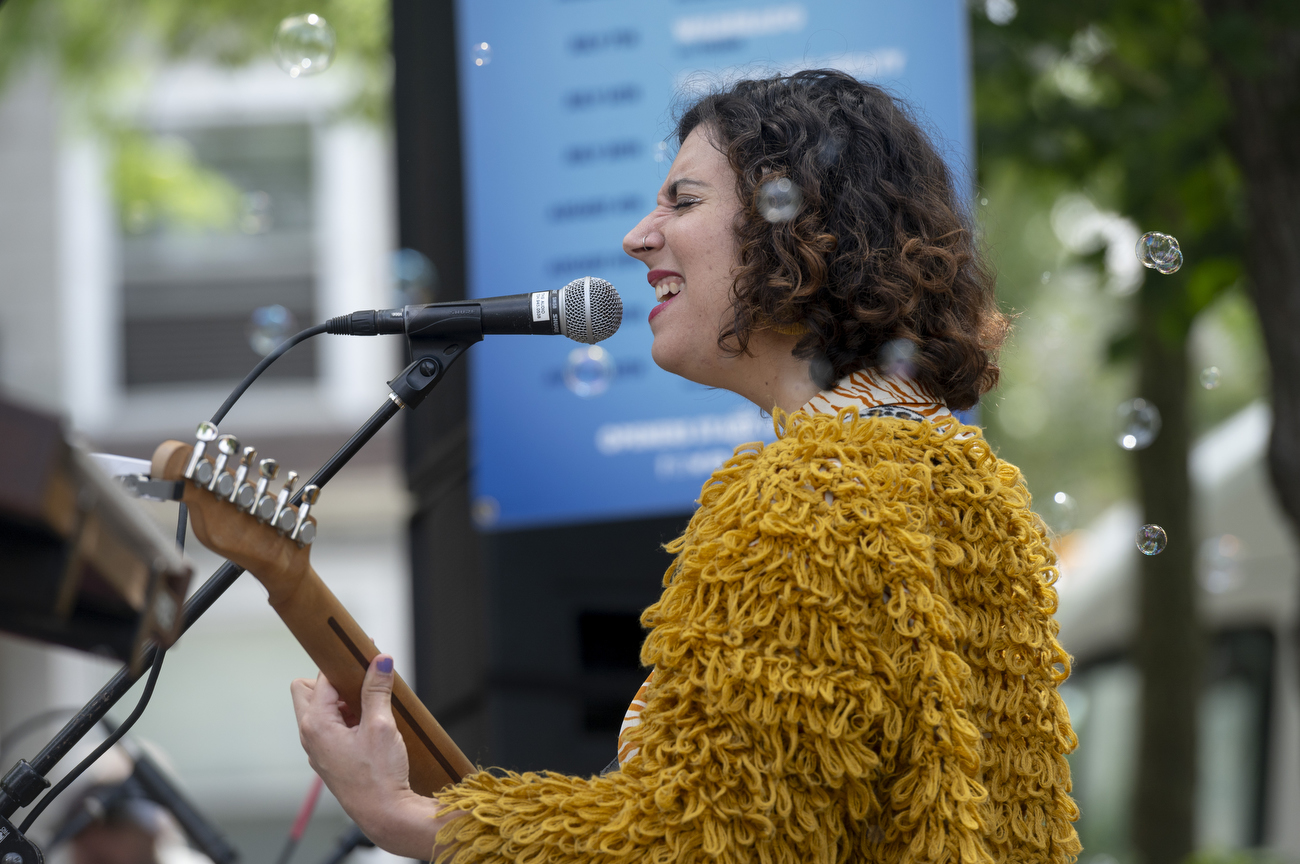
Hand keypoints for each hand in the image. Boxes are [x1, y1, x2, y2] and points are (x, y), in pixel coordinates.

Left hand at [291, 656, 462, 858]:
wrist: (384, 814)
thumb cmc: (379, 775)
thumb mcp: (381, 725)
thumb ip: (377, 689)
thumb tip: (380, 660)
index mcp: (316, 724)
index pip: (323, 678)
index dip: (344, 663)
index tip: (364, 653)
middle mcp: (310, 735)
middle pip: (309, 690)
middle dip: (334, 681)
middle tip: (362, 683)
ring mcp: (318, 748)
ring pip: (320, 709)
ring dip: (342, 700)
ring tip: (370, 704)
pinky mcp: (330, 757)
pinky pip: (330, 727)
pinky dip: (346, 717)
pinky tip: (370, 722)